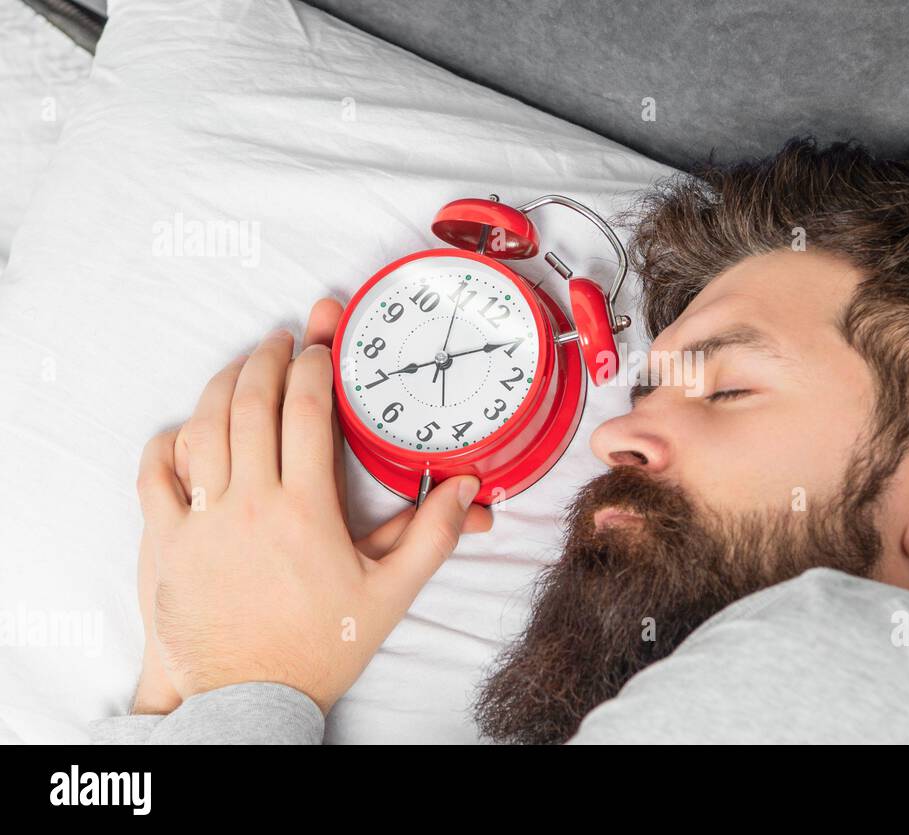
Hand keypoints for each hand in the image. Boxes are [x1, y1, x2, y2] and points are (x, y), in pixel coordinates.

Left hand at [135, 298, 491, 714]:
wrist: (245, 699)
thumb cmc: (317, 649)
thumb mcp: (389, 595)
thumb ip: (432, 537)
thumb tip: (468, 490)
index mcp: (305, 510)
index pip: (305, 410)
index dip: (313, 365)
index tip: (320, 347)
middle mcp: (248, 504)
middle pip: (250, 403)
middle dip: (266, 358)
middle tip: (281, 339)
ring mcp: (199, 520)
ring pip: (202, 426)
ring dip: (222, 384)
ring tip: (242, 366)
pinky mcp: (165, 540)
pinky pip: (154, 472)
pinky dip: (168, 440)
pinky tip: (187, 427)